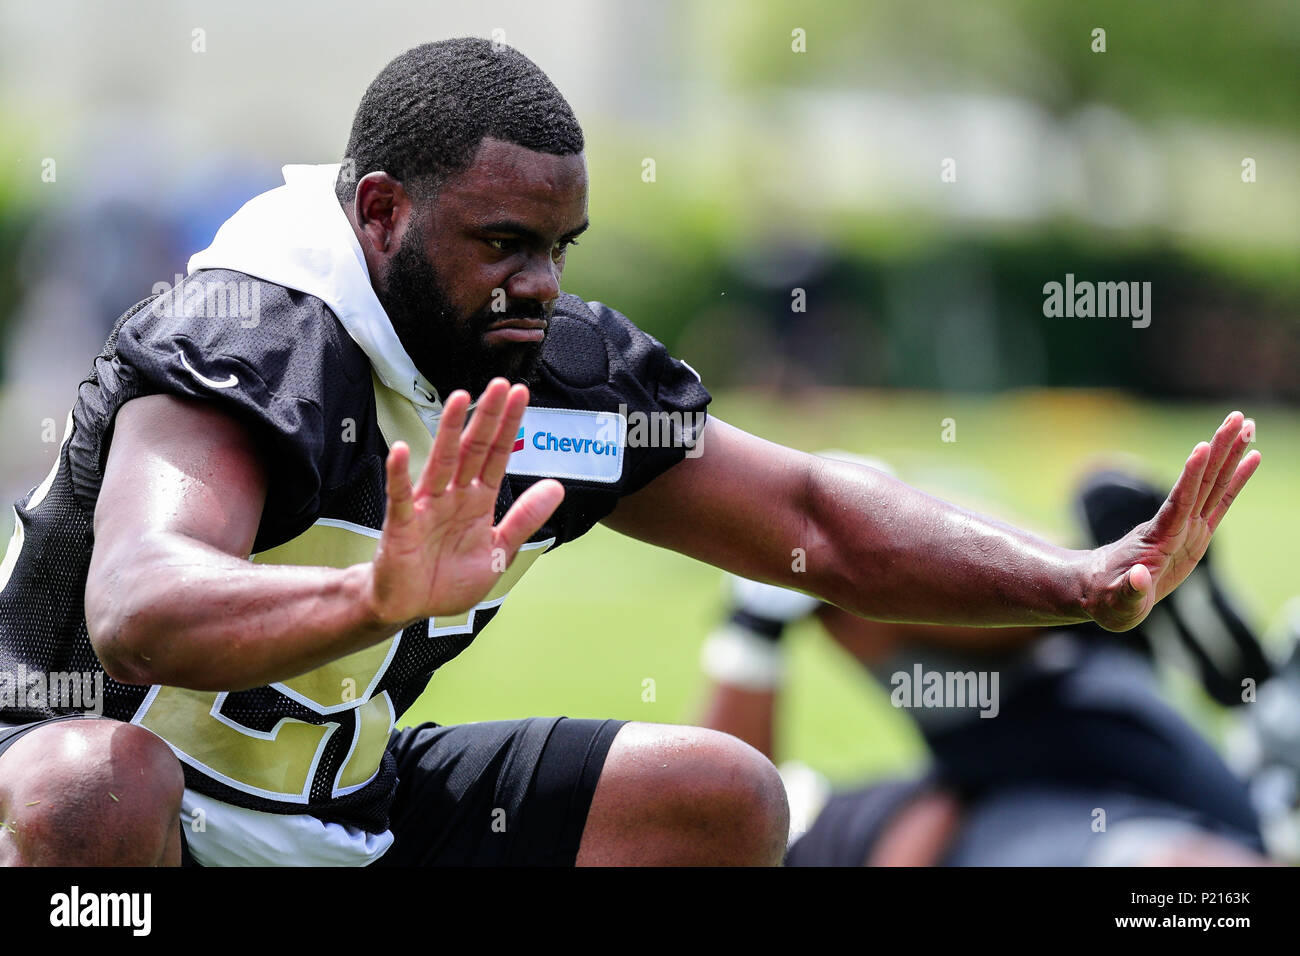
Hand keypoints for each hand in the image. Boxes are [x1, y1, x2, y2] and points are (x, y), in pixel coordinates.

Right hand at [365, 378, 563, 628]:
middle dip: (487, 417)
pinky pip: (401, 497)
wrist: (410, 607)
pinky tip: (401, 450)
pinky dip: (399, 474)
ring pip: (440, 462)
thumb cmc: (448, 578)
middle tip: (500, 384)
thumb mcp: (497, 551)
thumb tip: (557, 487)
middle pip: (472, 449)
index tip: (522, 395)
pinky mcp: (402, 526)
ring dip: (449, 431)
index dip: (509, 426)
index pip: (496, 455)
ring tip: (460, 399)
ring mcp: (427, 507)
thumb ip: (525, 519)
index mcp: (477, 501)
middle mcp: (453, 496)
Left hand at [1086, 411, 1260, 631]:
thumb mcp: (1118, 603)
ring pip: (1213, 484)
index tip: (1201, 447)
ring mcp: (1187, 527)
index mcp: (1160, 538)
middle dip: (1219, 450)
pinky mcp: (1196, 535)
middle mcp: (1176, 526)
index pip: (1178, 502)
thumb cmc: (1108, 600)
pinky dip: (1236, 481)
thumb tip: (1141, 577)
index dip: (1190, 476)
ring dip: (1230, 455)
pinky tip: (1252, 458)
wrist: (1101, 591)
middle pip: (1201, 482)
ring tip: (1247, 424)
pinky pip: (1220, 503)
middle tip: (1238, 417)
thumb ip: (1131, 592)